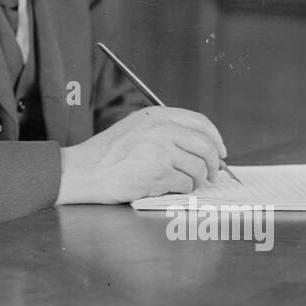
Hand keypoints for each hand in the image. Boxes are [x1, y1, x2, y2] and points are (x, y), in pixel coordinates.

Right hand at [56, 106, 227, 205]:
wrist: (84, 171)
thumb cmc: (105, 154)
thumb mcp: (134, 129)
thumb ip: (163, 131)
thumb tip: (197, 146)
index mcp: (156, 116)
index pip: (200, 122)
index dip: (216, 139)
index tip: (220, 151)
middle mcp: (161, 129)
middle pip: (206, 145)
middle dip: (214, 163)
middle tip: (212, 174)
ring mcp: (161, 150)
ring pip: (198, 167)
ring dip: (197, 179)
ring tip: (188, 184)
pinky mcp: (159, 172)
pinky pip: (185, 183)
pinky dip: (182, 189)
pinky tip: (170, 188)